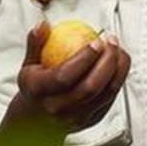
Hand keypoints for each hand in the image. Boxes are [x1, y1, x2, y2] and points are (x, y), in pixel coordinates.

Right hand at [1, 21, 130, 135]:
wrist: (37, 120)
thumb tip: (44, 25)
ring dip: (118, 70)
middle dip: (106, 62)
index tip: (95, 41)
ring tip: (118, 50)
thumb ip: (35, 43)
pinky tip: (119, 63)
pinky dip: (118, 79)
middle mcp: (58, 108)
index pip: (64, 77)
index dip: (84, 59)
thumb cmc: (34, 87)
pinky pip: (111, 98)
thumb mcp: (28, 65)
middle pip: (90, 87)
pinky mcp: (92, 120)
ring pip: (105, 94)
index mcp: (39, 92)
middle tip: (111, 42)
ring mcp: (76, 118)